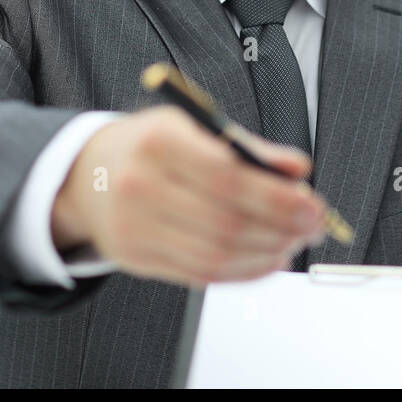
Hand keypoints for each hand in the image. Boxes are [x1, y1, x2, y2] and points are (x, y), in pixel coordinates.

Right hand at [51, 106, 326, 285]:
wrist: (88, 174)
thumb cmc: (150, 146)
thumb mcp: (195, 127)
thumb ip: (249, 148)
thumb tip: (298, 170)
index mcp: (158, 142)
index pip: (227, 177)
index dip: (277, 197)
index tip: (312, 203)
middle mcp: (140, 186)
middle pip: (225, 222)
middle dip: (281, 228)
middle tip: (314, 224)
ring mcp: (134, 228)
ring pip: (216, 255)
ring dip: (267, 254)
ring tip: (294, 241)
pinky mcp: (136, 260)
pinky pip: (200, 275)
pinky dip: (243, 271)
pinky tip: (267, 259)